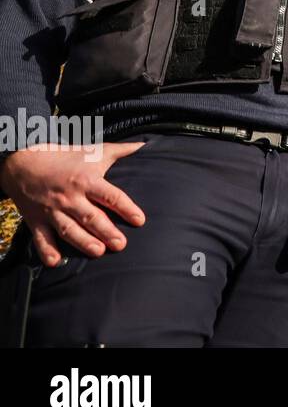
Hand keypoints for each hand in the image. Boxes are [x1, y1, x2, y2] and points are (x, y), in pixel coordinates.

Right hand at [0, 143, 146, 265]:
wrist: (23, 162)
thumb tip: (145, 145)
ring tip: (98, 252)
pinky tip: (55, 262)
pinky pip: (41, 238)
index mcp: (87, 180)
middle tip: (121, 245)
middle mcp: (70, 197)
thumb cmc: (65, 158)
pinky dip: (47, 250)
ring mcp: (52, 210)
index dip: (126, 208)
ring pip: (69, 229)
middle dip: (106, 231)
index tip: (140, 220)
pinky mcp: (36, 220)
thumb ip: (121, 150)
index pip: (110, 196)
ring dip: (83, 242)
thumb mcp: (94, 151)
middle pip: (91, 216)